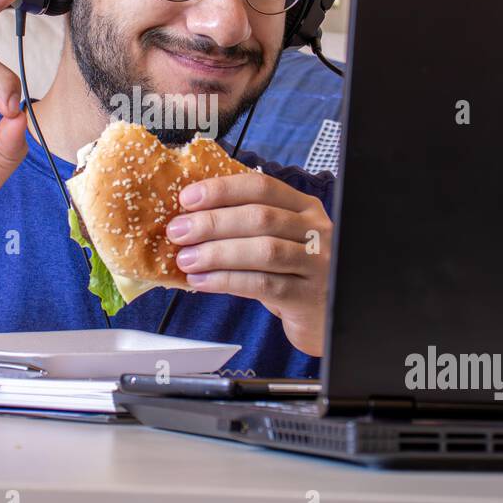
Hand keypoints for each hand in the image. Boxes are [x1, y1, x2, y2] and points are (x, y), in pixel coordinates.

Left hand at [166, 173, 331, 356]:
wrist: (324, 315)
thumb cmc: (291, 273)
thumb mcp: (277, 239)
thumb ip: (245, 224)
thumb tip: (189, 217)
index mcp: (304, 208)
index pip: (262, 187)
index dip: (222, 190)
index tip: (187, 199)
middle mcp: (315, 231)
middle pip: (261, 218)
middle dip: (213, 222)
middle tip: (178, 231)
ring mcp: (316, 264)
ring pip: (263, 251)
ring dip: (217, 253)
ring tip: (186, 259)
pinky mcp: (307, 297)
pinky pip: (263, 284)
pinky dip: (227, 281)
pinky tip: (202, 281)